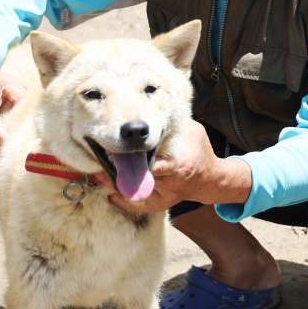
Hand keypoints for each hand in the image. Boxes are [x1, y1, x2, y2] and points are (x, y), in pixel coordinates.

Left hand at [106, 119, 251, 213]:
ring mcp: (165, 196)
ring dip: (115, 184)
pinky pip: (137, 206)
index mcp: (178, 165)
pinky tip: (110, 192)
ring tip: (98, 174)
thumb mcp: (193, 132)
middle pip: (138, 179)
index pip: (151, 164)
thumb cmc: (199, 151)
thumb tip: (159, 102)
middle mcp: (170, 184)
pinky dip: (122, 200)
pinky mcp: (160, 204)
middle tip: (98, 163)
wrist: (209, 179)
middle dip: (118, 171)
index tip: (115, 150)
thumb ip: (175, 122)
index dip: (132, 159)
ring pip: (134, 193)